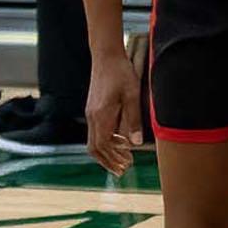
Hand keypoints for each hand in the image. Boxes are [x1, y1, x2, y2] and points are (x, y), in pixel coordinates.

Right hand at [84, 49, 141, 176]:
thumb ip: (133, 119)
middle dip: (108, 161)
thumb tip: (135, 144)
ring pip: (94, 141)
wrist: (106, 56)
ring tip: (124, 160)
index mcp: (101, 116)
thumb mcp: (132, 95)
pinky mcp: (93, 109)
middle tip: (124, 170)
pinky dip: (106, 142)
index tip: (125, 167)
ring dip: (108, 153)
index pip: (102, 146)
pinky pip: (96, 132)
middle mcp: (92, 117)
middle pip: (95, 148)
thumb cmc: (121, 73)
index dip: (112, 159)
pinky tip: (120, 143)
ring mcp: (91, 113)